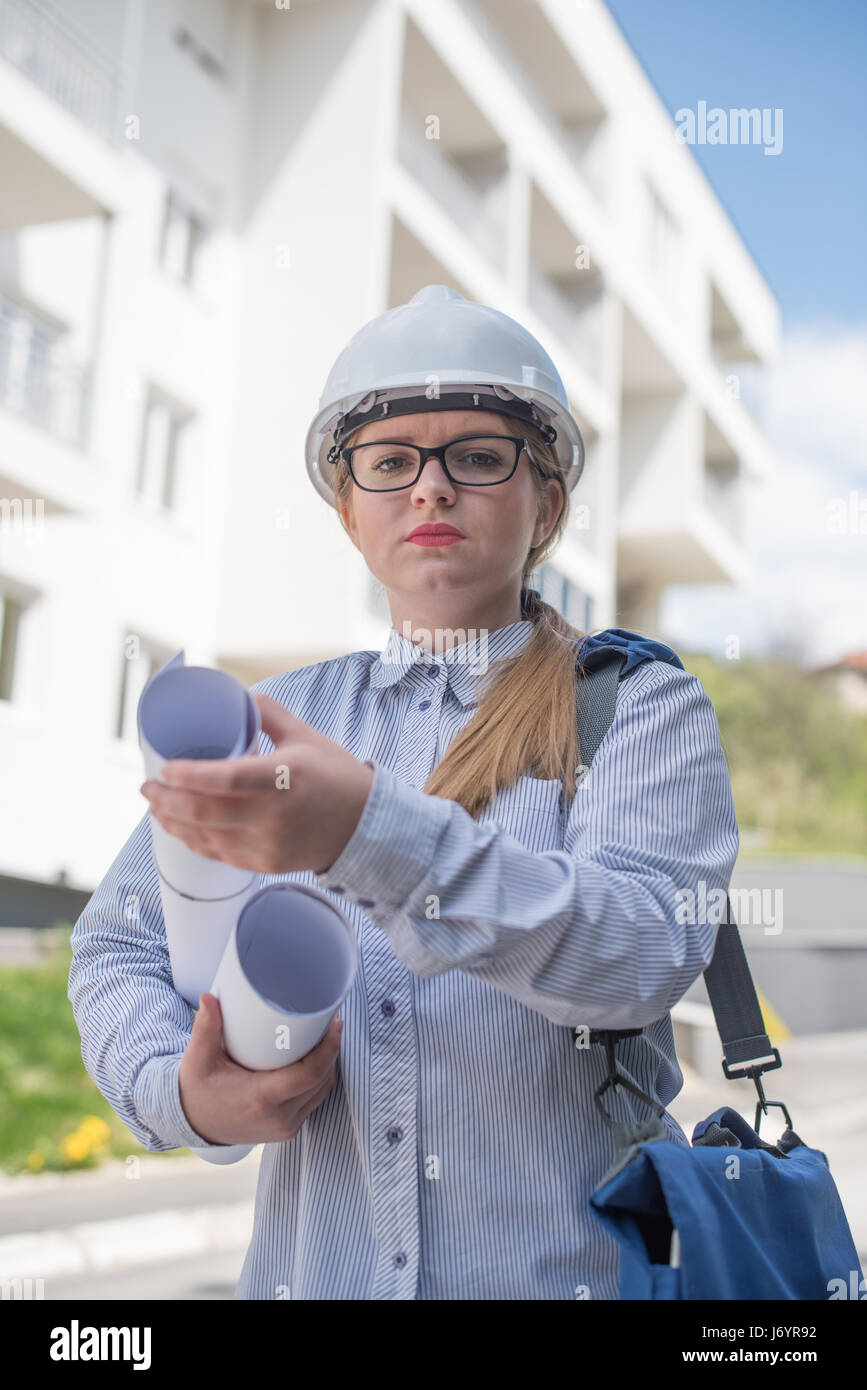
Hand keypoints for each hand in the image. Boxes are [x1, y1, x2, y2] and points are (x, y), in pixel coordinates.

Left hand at [139, 693, 374, 874]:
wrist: (366, 826)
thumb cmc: (335, 775)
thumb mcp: (305, 735)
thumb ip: (267, 712)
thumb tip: (235, 695)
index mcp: (284, 778)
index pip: (225, 779)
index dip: (189, 776)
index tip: (166, 767)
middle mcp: (273, 816)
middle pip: (204, 813)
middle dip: (165, 801)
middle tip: (147, 786)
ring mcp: (268, 844)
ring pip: (205, 838)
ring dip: (172, 823)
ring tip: (156, 805)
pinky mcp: (265, 864)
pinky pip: (219, 854)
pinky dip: (195, 840)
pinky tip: (182, 828)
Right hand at [178, 993, 343, 1145]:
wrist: (193, 1125)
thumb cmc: (197, 1091)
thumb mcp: (198, 1059)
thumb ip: (206, 1028)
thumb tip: (209, 997)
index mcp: (260, 1099)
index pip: (309, 1074)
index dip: (328, 1049)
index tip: (335, 1025)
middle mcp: (278, 1117)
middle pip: (321, 1080)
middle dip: (331, 1050)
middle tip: (330, 1023)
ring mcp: (285, 1127)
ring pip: (321, 1091)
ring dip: (328, 1064)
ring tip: (326, 1036)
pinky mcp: (288, 1129)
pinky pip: (314, 1101)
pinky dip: (319, 1079)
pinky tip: (317, 1059)